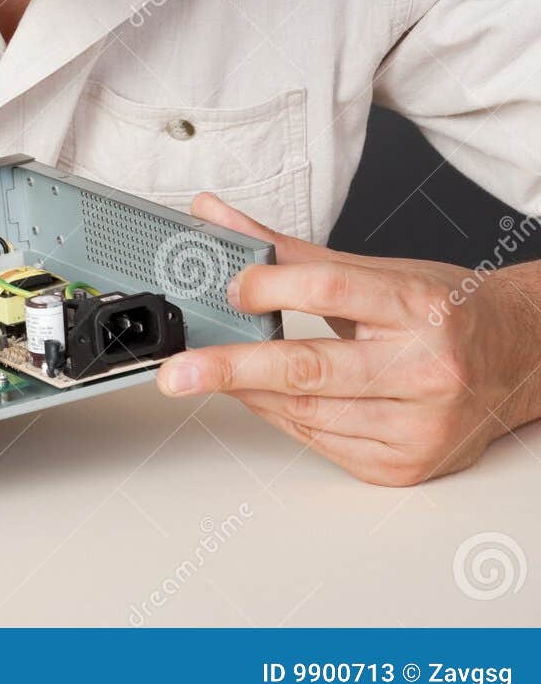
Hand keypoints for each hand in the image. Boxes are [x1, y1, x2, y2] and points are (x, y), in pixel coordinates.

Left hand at [154, 193, 540, 485]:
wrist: (521, 361)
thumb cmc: (445, 311)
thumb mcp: (377, 270)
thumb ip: (287, 252)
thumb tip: (213, 218)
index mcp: (422, 307)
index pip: (327, 290)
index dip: (266, 288)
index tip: (226, 288)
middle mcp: (427, 369)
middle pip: (307, 367)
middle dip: (231, 368)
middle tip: (177, 371)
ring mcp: (418, 425)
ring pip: (305, 411)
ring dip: (248, 391)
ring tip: (212, 373)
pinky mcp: (404, 465)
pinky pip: (319, 441)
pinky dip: (281, 416)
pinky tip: (263, 396)